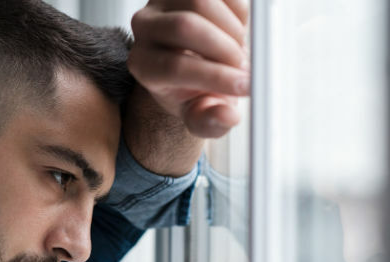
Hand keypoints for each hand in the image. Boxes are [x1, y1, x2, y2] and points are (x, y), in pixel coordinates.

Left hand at [128, 0, 249, 138]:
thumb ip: (210, 122)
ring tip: (239, 51)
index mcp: (143, 65)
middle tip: (246, 68)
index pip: (174, 67)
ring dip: (233, 29)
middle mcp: (144, 28)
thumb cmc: (195, 89)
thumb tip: (224, 115)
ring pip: (203, 1)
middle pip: (186, 26)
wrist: (195, 62)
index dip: (215, 76)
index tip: (246, 86)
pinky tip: (236, 31)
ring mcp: (162, 0)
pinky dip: (238, 12)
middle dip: (226, 49)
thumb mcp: (201, 115)